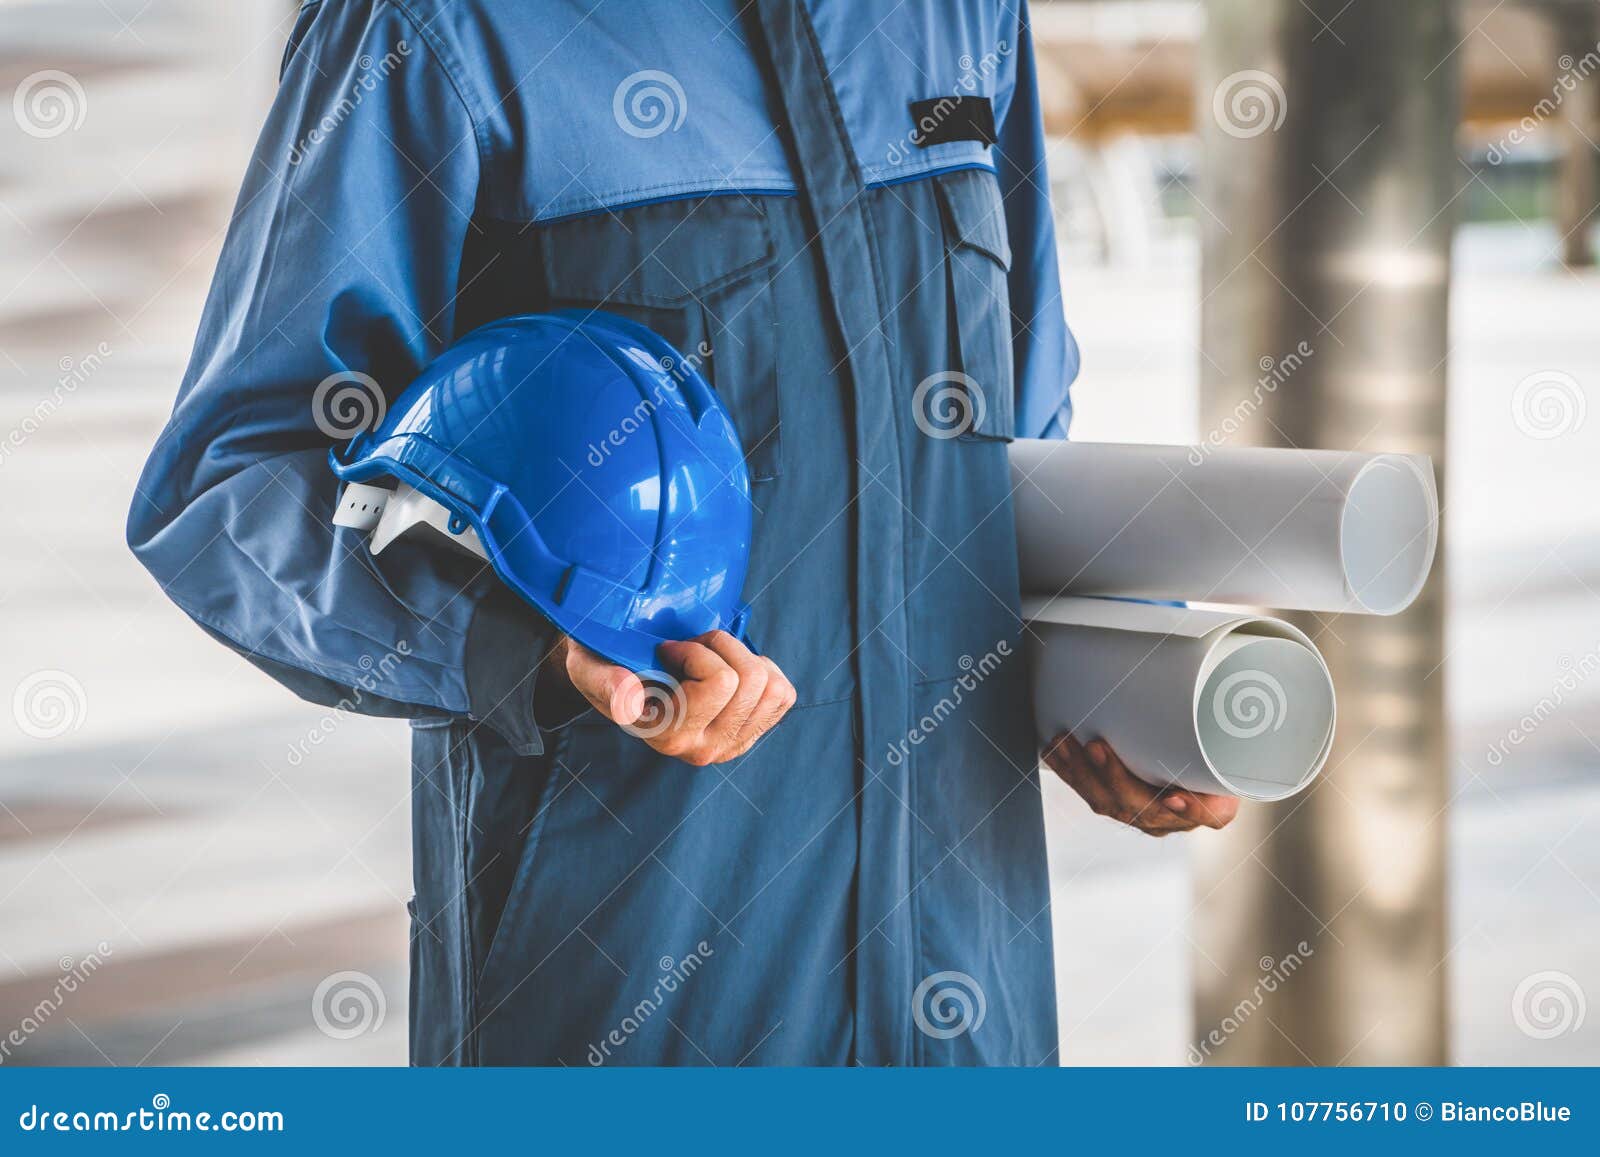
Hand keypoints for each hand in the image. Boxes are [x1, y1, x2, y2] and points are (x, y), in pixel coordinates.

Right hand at [555, 631, 795, 765]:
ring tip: (710, 658)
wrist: (619, 684)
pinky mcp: (751, 733)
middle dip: (721, 647)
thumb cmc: (605, 668)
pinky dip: (764, 671)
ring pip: (771, 686)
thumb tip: (627, 699)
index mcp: (668, 735)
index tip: (667, 650)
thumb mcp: (590, 669)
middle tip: (690, 649)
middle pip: (750, 680)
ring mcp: (731, 744)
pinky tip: (731, 670)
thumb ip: (604, 682)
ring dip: (743, 658)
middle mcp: (703, 748)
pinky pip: (783, 694)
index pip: (721, 683)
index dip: (697, 651)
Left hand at [1043, 732, 1238, 835]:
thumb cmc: (1220, 761)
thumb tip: (1245, 720)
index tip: (1176, 795)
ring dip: (1081, 772)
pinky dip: (1069, 770)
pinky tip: (1054, 750)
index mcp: (1207, 810)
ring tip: (1065, 743)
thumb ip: (1233, 750)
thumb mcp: (1236, 758)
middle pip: (1138, 806)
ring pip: (1106, 801)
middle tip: (1097, 747)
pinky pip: (1088, 790)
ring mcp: (1139, 813)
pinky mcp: (1114, 800)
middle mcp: (1168, 819)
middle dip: (1113, 777)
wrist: (1198, 773)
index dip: (1187, 809)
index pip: (1199, 814)